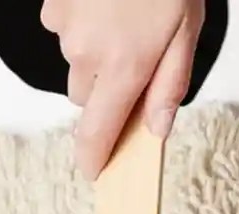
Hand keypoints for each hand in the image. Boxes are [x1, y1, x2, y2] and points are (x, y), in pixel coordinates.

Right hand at [40, 0, 203, 178]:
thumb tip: (158, 129)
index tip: (94, 171)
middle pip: (86, 98)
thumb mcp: (187, 26)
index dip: (93, 157)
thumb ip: (171, 82)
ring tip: (123, 19)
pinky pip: (65, 33)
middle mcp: (85, 54)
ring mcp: (63, 30)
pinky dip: (82, 27)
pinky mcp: (51, 9)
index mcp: (123, 65)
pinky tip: (105, 4)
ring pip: (77, 64)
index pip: (98, 131)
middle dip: (106, 90)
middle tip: (134, 57)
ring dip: (95, 54)